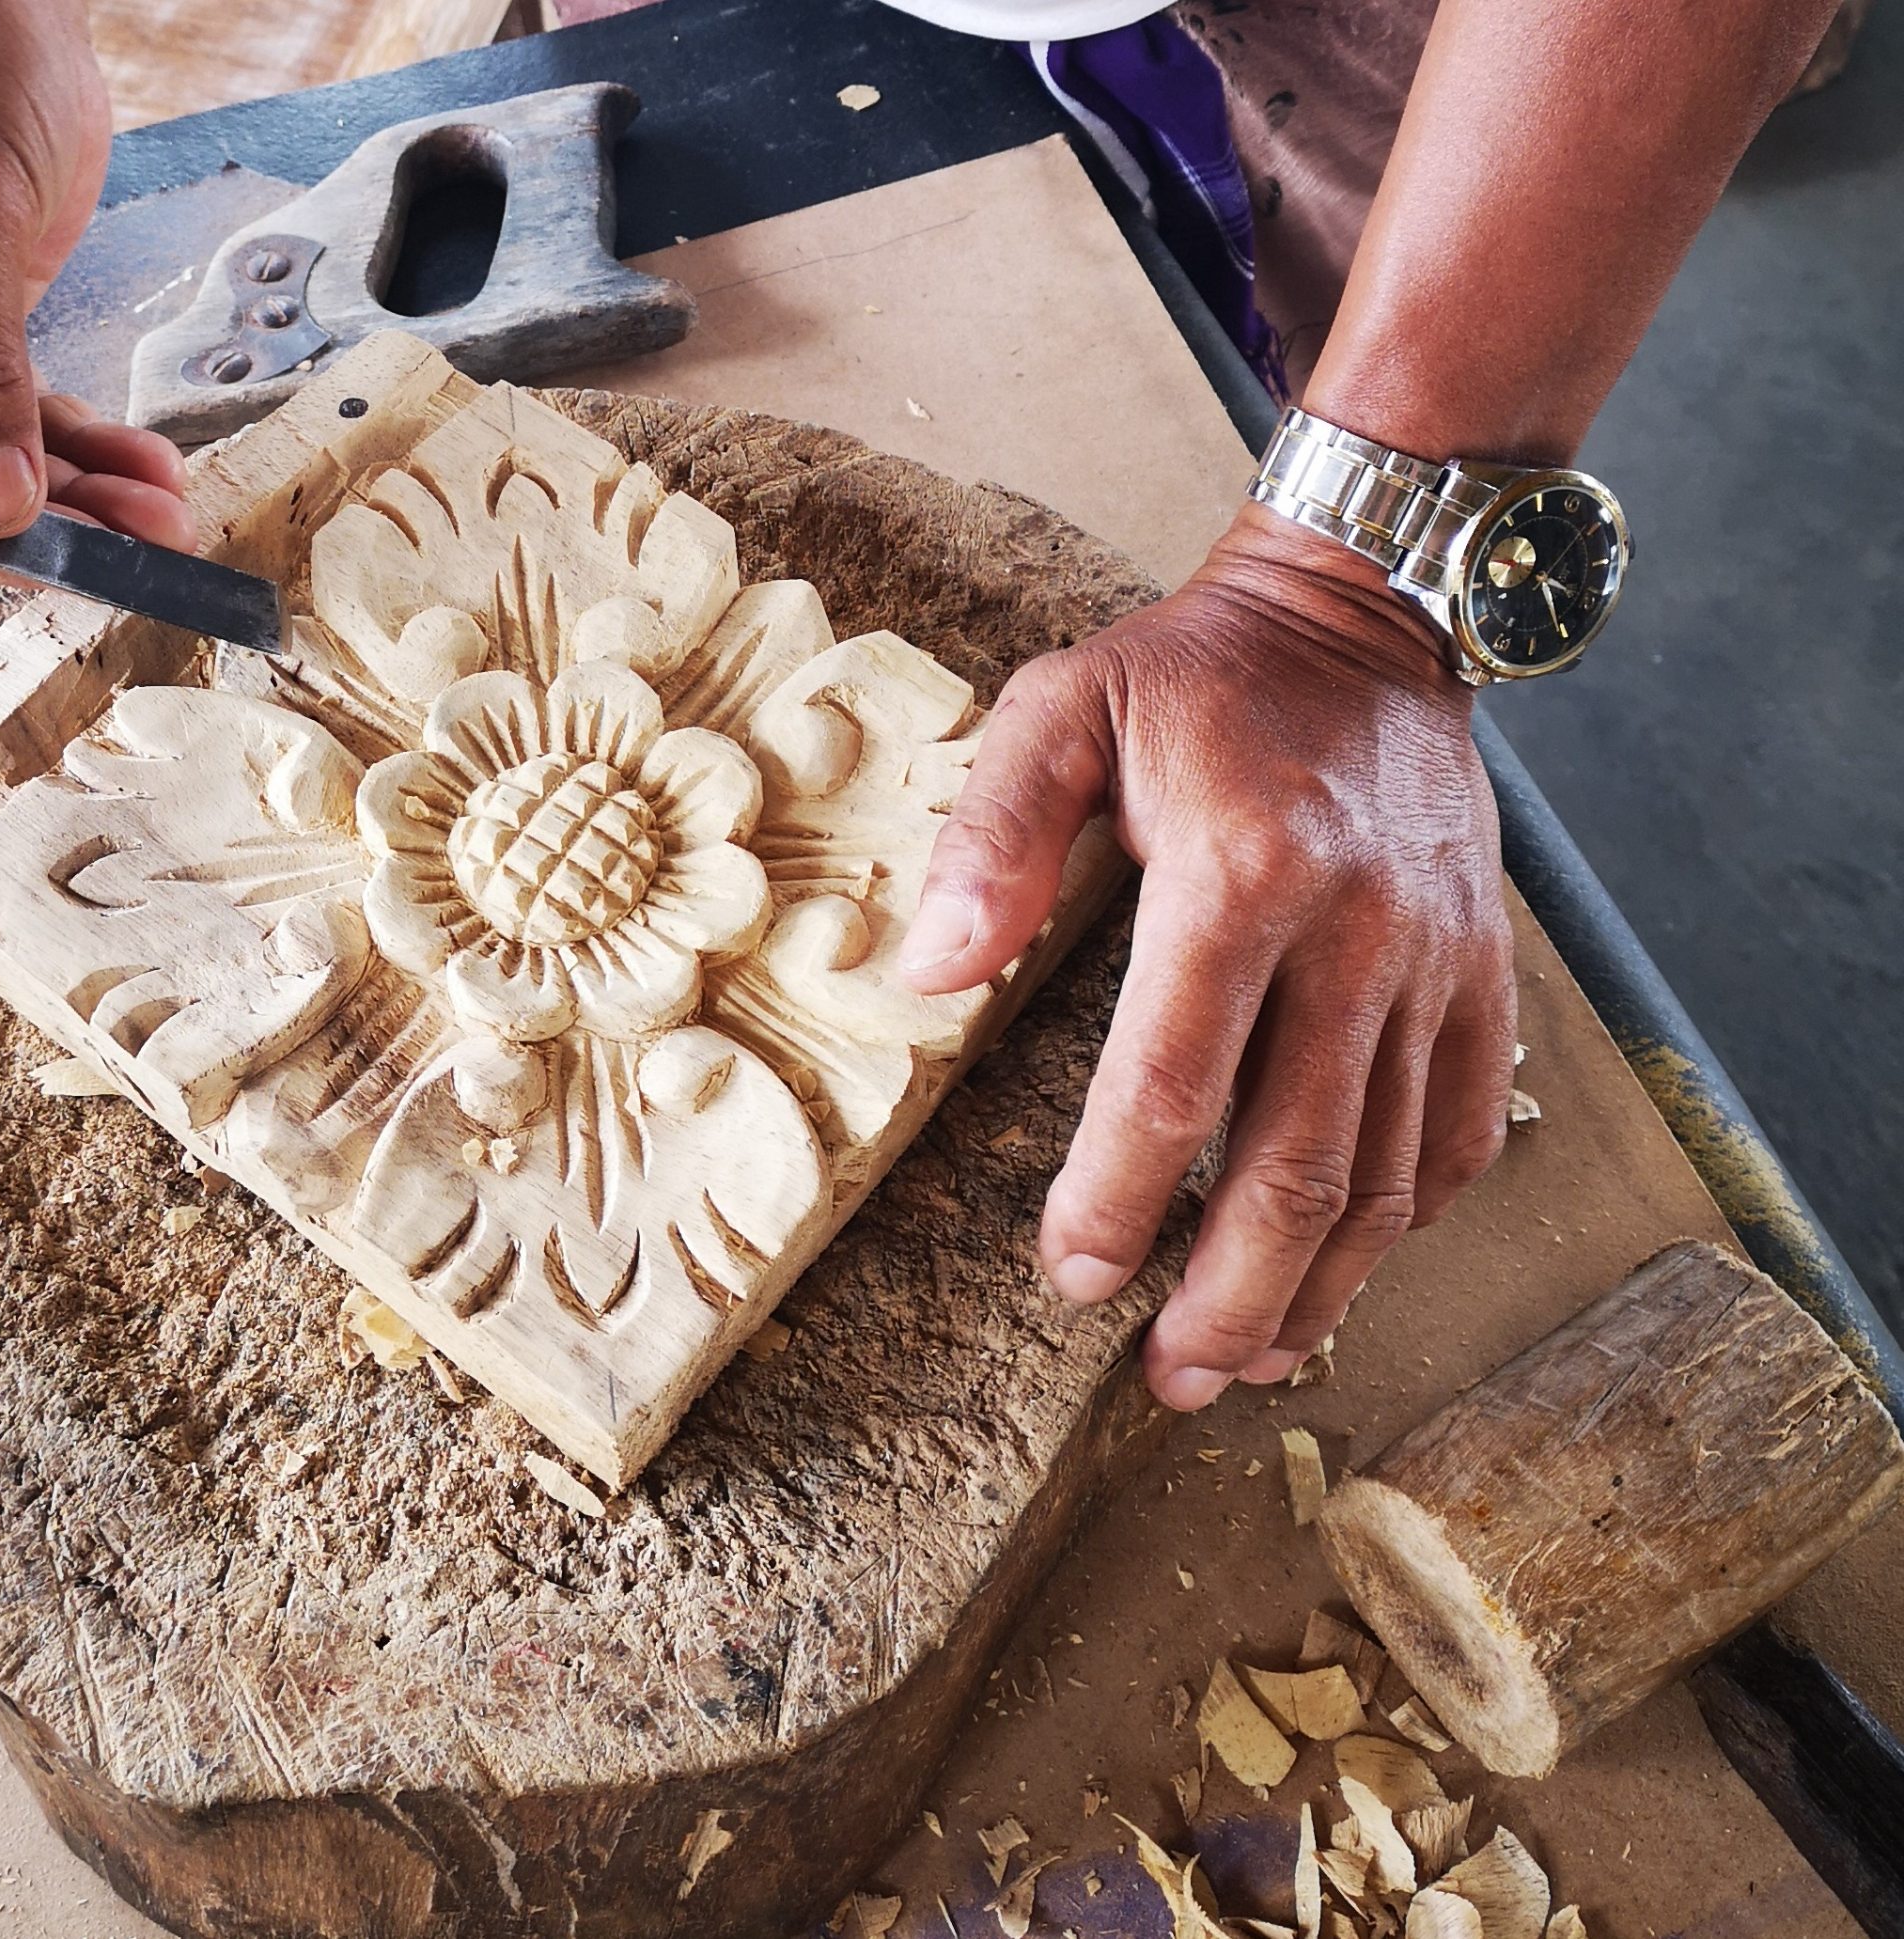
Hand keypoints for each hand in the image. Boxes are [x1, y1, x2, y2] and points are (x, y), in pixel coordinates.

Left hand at [901, 505, 1516, 1407]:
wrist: (1368, 617)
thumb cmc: (1193, 674)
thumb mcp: (1062, 706)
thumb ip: (992, 836)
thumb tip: (928, 973)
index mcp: (1239, 872)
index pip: (1172, 1081)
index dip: (1117, 1198)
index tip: (1072, 1277)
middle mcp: (1356, 932)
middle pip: (1298, 1164)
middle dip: (1230, 1294)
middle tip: (1172, 1378)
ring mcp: (1436, 961)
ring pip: (1390, 1175)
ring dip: (1321, 1289)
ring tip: (1253, 1362)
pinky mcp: (1485, 972)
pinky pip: (1461, 1128)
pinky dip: (1407, 1219)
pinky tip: (1346, 1271)